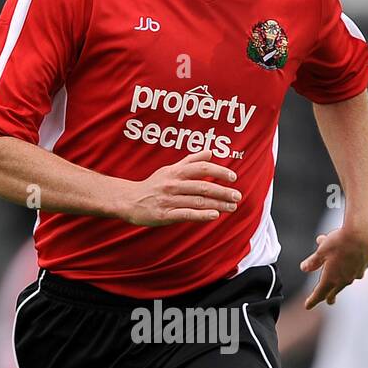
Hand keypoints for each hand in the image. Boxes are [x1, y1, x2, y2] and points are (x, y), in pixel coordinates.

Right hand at [113, 150, 240, 226]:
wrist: (129, 200)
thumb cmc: (153, 185)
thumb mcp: (170, 169)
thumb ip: (190, 161)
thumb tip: (210, 152)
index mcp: (176, 172)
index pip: (201, 168)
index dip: (219, 171)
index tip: (233, 177)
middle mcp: (173, 184)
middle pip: (203, 186)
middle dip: (223, 191)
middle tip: (238, 196)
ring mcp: (169, 200)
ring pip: (198, 201)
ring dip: (218, 204)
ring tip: (232, 207)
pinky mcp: (164, 215)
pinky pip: (186, 214)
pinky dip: (201, 214)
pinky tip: (214, 215)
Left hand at [300, 210, 367, 308]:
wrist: (362, 231)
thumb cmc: (339, 241)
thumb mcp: (321, 251)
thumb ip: (313, 262)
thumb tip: (304, 268)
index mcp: (332, 278)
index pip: (320, 294)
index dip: (313, 300)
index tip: (308, 306)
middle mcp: (345, 279)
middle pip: (335, 290)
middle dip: (330, 296)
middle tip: (330, 301)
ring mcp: (357, 273)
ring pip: (345, 276)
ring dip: (338, 270)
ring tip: (332, 259)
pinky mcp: (365, 265)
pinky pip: (355, 267)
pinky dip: (349, 263)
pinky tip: (348, 254)